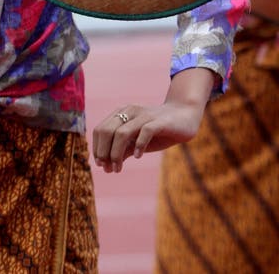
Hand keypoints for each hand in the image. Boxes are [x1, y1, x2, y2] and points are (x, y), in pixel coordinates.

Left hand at [91, 68, 214, 172]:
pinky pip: (144, 131)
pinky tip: (138, 156)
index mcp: (122, 114)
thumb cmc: (159, 130)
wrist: (184, 116)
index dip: (97, 148)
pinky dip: (138, 145)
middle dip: (104, 152)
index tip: (101, 165)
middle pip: (107, 131)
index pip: (100, 130)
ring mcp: (144, 115)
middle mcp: (130, 112)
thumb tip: (107, 165)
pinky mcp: (159, 121)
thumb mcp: (138, 141)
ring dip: (116, 153)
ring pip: (121, 133)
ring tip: (118, 168)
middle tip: (108, 169)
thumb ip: (124, 150)